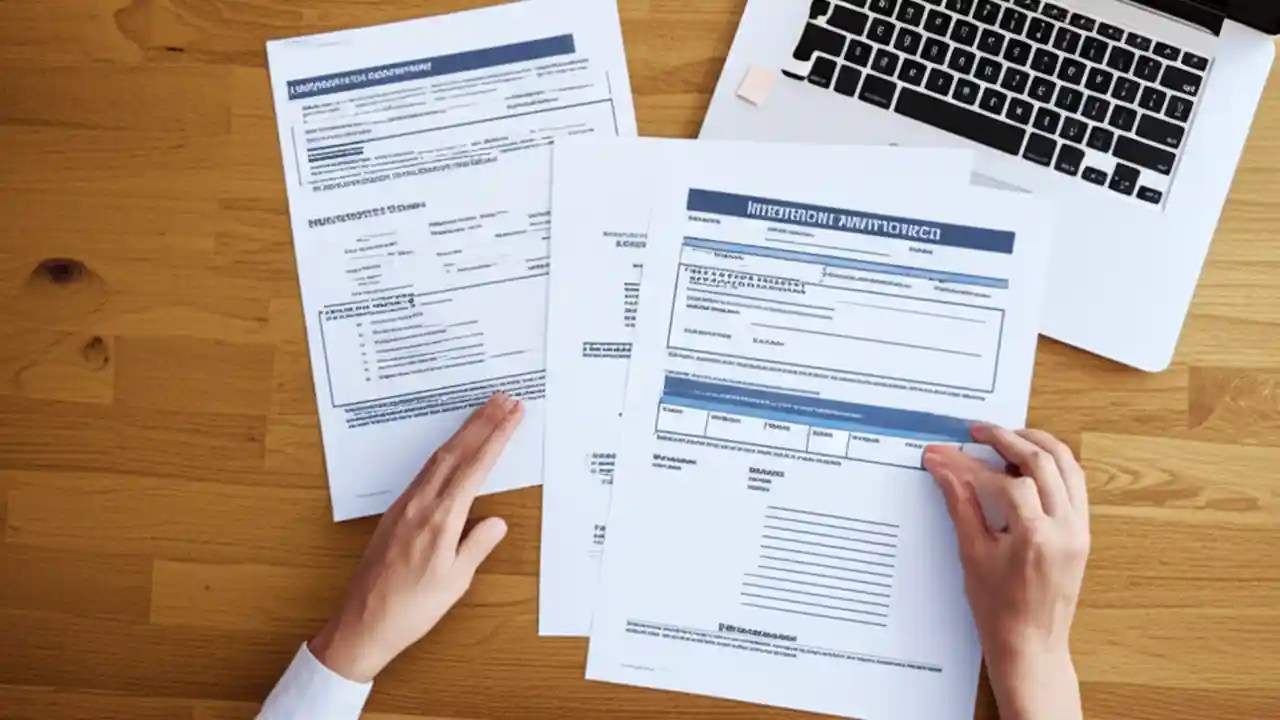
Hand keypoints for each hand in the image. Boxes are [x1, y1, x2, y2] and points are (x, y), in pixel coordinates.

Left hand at [310, 393, 523, 681]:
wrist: (363, 623)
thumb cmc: (411, 609)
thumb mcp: (455, 581)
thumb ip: (476, 545)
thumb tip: (496, 521)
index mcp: (440, 519)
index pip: (476, 467)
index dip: (496, 437)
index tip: (514, 414)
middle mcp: (420, 505)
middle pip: (456, 452)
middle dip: (481, 422)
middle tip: (503, 398)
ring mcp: (404, 506)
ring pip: (438, 458)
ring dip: (463, 433)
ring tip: (483, 413)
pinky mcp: (395, 513)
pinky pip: (424, 471)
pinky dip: (445, 452)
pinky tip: (452, 450)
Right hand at [923, 424, 1089, 719]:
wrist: (1031, 645)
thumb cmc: (998, 610)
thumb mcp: (972, 554)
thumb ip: (960, 503)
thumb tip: (943, 467)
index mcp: (1035, 536)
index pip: (1002, 481)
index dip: (969, 464)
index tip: (945, 454)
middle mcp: (1065, 528)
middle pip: (1041, 460)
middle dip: (1007, 439)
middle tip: (978, 430)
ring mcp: (1079, 529)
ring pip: (1067, 465)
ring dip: (1037, 443)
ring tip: (1007, 436)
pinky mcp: (1082, 532)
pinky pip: (1075, 484)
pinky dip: (1053, 464)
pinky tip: (1029, 462)